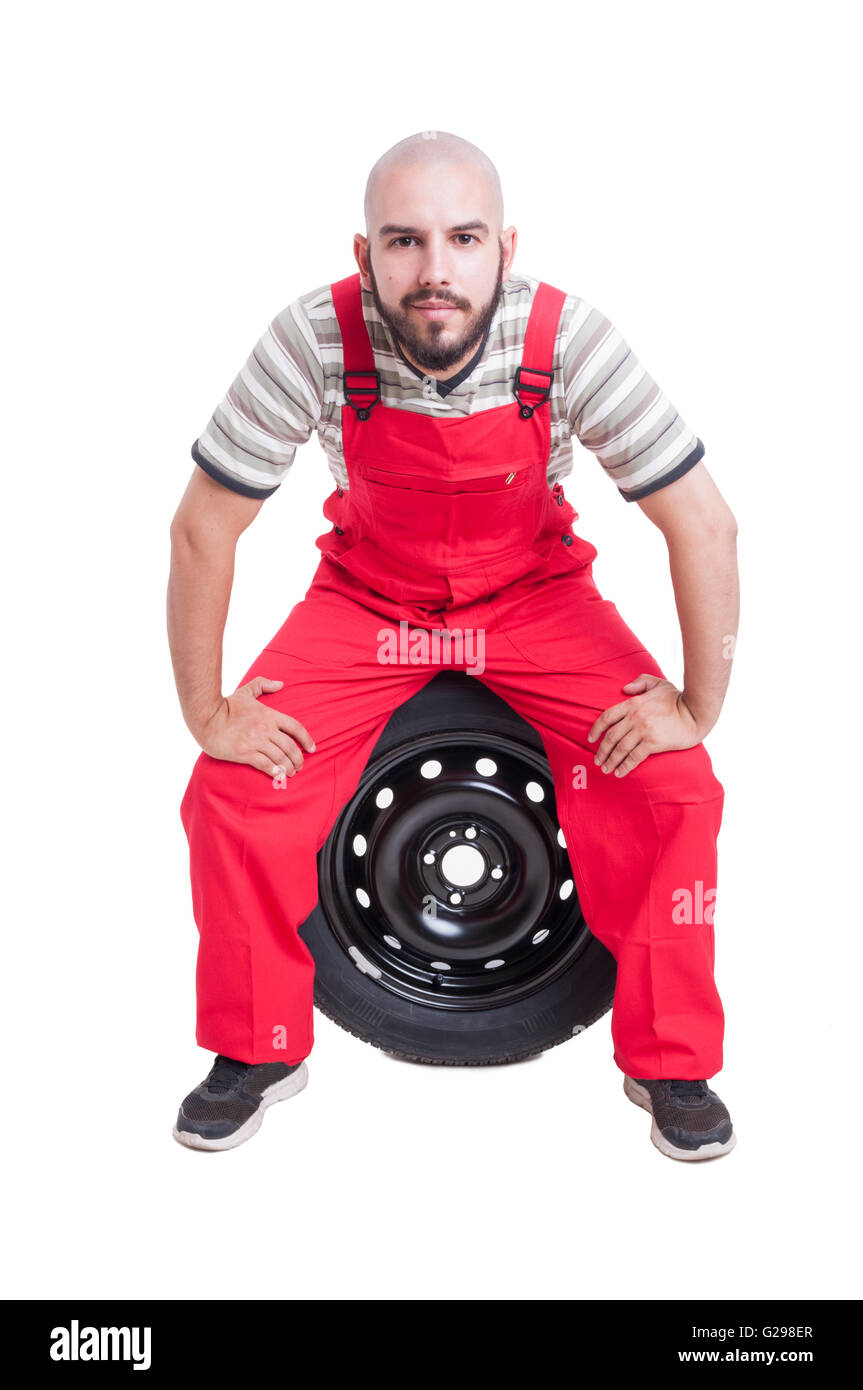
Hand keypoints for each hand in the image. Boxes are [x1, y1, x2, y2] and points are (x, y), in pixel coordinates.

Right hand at [197, 676, 315, 778]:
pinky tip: (280, 776)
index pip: (295, 727)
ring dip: (289, 767)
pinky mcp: (245, 754)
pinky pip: (266, 765)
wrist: (205, 717)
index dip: (306, 739)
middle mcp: (265, 728)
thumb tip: (280, 684)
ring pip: (280, 758)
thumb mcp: (245, 692)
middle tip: (300, 765)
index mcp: (269, 714)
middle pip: (290, 746)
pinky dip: (275, 772)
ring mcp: (256, 742)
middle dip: (298, 758)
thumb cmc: (225, 705)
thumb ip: (262, 685)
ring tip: (292, 772)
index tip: (312, 748)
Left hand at [586, 673, 701, 777]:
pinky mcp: (653, 743)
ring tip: (605, 769)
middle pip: (611, 736)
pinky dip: (625, 766)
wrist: (696, 712)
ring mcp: (643, 730)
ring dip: (610, 760)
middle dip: (601, 750)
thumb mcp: (658, 683)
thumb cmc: (678, 698)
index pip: (607, 717)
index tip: (590, 739)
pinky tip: (620, 772)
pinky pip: (634, 757)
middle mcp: (635, 717)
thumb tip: (624, 689)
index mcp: (633, 703)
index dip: (596, 729)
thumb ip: (640, 682)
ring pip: (620, 748)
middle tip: (596, 760)